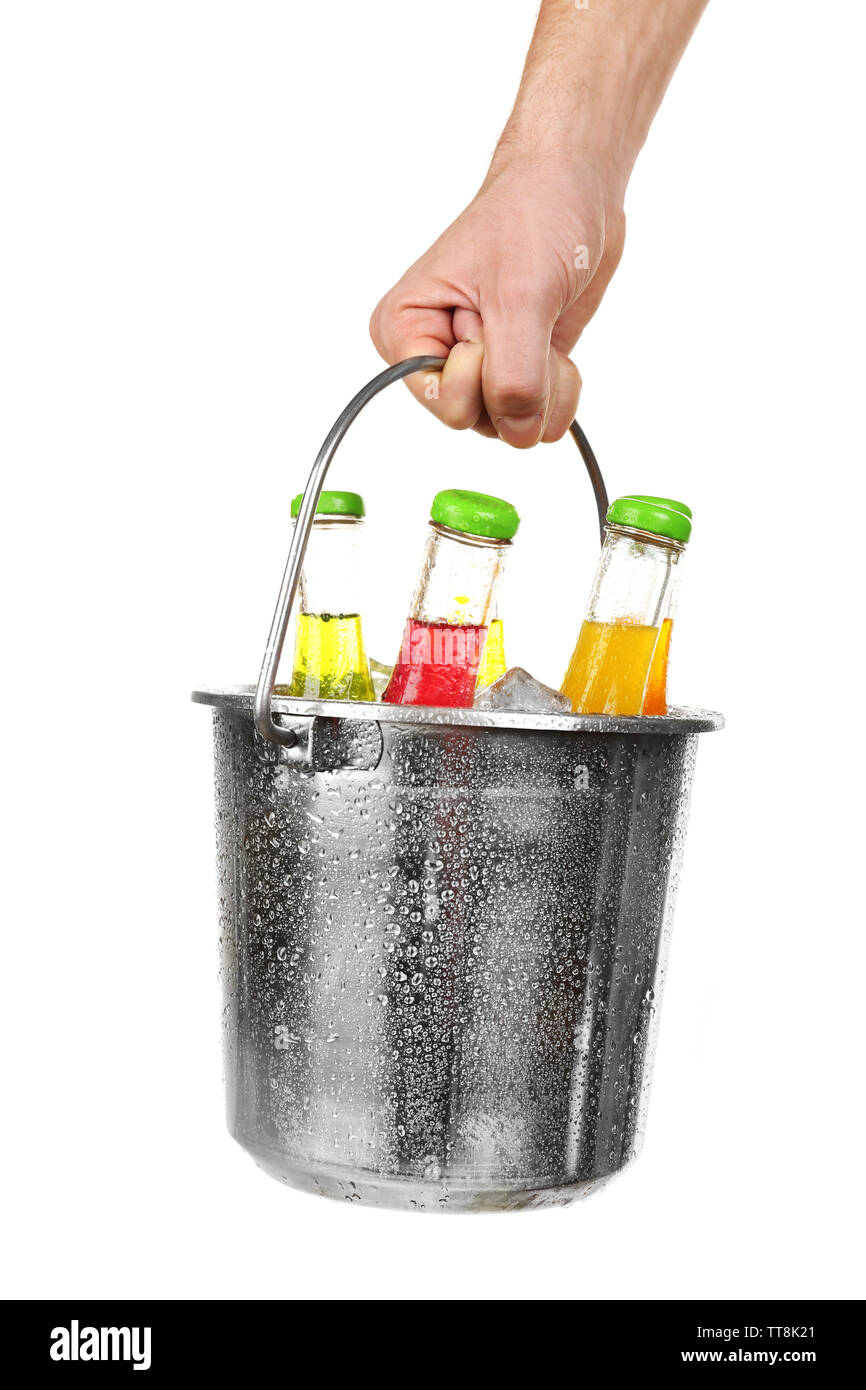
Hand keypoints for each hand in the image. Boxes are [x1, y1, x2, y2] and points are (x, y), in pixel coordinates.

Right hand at [370, 150, 625, 448]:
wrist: (573, 187)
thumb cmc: (531, 215)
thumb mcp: (520, 295)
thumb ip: (514, 377)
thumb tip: (519, 434)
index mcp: (405, 332)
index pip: (443, 403)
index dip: (481, 374)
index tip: (488, 318)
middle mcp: (435, 357)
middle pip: (478, 420)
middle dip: (517, 377)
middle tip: (523, 316)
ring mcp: (477, 371)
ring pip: (511, 425)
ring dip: (545, 384)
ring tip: (543, 324)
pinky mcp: (516, 374)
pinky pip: (539, 420)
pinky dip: (561, 391)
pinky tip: (558, 348)